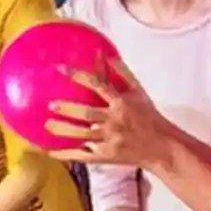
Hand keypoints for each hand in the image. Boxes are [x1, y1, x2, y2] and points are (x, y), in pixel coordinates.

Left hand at [43, 56, 173, 167]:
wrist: (164, 147)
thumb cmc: (149, 117)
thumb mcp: (139, 92)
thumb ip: (122, 73)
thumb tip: (105, 54)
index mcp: (122, 103)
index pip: (98, 85)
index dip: (78, 75)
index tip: (60, 68)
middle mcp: (115, 121)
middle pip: (88, 114)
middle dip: (69, 109)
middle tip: (50, 105)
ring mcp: (110, 140)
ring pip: (83, 136)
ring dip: (63, 130)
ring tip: (46, 126)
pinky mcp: (107, 156)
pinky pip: (83, 156)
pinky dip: (66, 154)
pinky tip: (49, 151)